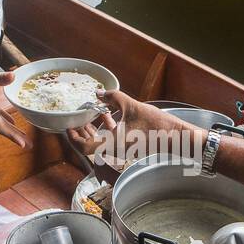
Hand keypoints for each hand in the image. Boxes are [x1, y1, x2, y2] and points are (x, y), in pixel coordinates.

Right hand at [0, 65, 28, 149]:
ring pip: (0, 123)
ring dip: (11, 129)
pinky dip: (5, 118)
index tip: (23, 144)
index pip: (1, 127)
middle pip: (2, 128)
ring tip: (22, 136)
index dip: (12, 136)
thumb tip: (13, 77)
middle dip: (15, 136)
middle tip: (28, 144)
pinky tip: (12, 120)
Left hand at [69, 90, 199, 165]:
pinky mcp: (128, 146)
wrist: (176, 136)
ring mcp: (121, 150)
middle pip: (89, 146)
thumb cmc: (155, 125)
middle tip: (74, 119)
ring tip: (88, 114)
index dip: (72, 138)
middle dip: (80, 132)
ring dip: (91, 130)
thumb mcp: (131, 106)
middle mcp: (114, 150)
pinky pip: (110, 140)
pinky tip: (106, 115)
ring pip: (99, 143)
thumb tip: (99, 92)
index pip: (83, 148)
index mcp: (112, 145)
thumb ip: (113, 97)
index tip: (67, 127)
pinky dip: (104, 130)